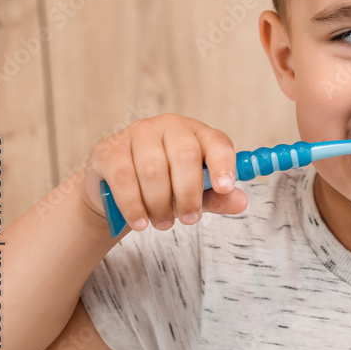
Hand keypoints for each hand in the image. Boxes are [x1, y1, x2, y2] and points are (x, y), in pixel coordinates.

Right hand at [80, 113, 247, 231]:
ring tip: (163, 223)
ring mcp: (137, 134)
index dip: (223, 164)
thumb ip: (217, 196)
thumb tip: (241, 202)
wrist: (116, 189)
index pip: (217, 142)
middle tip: (189, 219)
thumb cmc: (165, 185)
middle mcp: (169, 126)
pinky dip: (134, 206)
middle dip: (188, 195)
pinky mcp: (109, 150)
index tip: (224, 188)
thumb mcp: (196, 192)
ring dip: (160, 204)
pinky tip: (140, 222)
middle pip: (184, 156)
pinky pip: (124, 179)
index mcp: (197, 132)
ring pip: (153, 170)